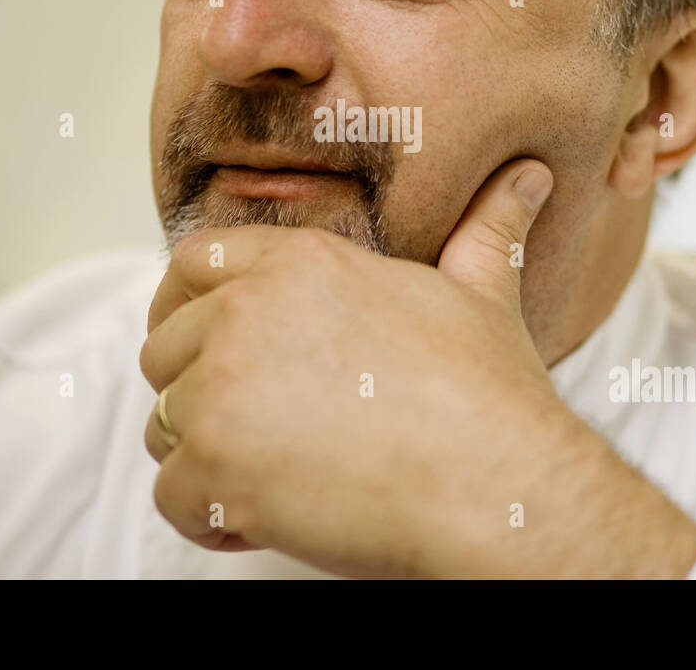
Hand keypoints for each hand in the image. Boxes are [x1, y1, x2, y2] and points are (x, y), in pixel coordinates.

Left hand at [140, 159, 695, 577]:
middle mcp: (246, 312)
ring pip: (165, 425)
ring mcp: (222, 387)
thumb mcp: (484, 293)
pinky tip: (268, 518)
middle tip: (254, 430)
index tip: (197, 344)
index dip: (182, 306)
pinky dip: (211, 518)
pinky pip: (173, 495)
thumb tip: (531, 177)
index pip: (192, 263)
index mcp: (298, 263)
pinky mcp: (215, 464)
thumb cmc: (489, 395)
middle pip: (164, 348)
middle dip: (196, 392)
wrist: (496, 483)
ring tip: (275, 476)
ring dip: (208, 459)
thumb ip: (487, 231)